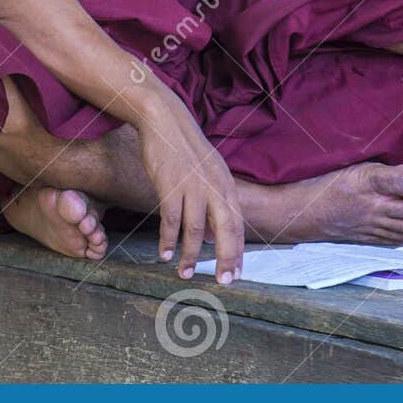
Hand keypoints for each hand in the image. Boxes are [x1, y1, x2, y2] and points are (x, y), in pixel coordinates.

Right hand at [133, 92, 243, 283]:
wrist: (165, 120)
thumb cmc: (185, 148)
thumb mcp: (208, 172)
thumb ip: (214, 201)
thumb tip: (214, 235)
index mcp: (225, 185)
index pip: (237, 224)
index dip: (237, 251)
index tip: (236, 274)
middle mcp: (214, 187)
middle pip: (225, 229)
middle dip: (226, 259)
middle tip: (223, 282)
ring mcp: (192, 186)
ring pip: (195, 230)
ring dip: (191, 255)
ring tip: (185, 273)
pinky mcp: (170, 185)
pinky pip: (170, 219)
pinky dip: (168, 239)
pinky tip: (165, 253)